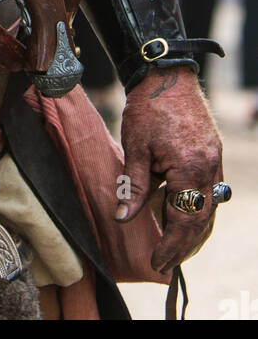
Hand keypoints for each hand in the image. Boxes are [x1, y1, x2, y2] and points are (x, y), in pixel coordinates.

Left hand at [117, 66, 222, 274]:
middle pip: (202, 220)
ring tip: (175, 249)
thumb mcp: (135, 147)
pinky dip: (198, 211)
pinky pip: (211, 193)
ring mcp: (216, 162)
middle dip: (184, 246)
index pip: (184, 220)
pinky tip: (183, 218)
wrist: (166, 75)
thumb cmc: (148, 107)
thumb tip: (123, 219)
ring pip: (210, 209)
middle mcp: (210, 168)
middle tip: (165, 263)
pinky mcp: (214, 155)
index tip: (157, 262)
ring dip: (194, 232)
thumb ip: (134, 186)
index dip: (171, 245)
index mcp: (190, 168)